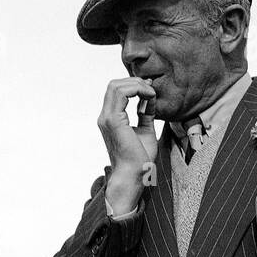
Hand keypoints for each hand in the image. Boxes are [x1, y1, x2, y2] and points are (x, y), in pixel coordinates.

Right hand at [97, 77, 157, 214]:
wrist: (134, 175)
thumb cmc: (139, 158)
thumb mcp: (145, 129)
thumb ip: (145, 113)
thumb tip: (150, 98)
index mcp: (110, 119)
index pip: (116, 91)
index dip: (134, 85)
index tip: (151, 90)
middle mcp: (105, 117)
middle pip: (114, 85)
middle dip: (135, 82)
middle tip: (151, 89)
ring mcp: (107, 118)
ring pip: (116, 86)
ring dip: (137, 84)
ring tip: (151, 92)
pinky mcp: (114, 121)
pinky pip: (122, 94)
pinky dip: (138, 90)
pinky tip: (150, 96)